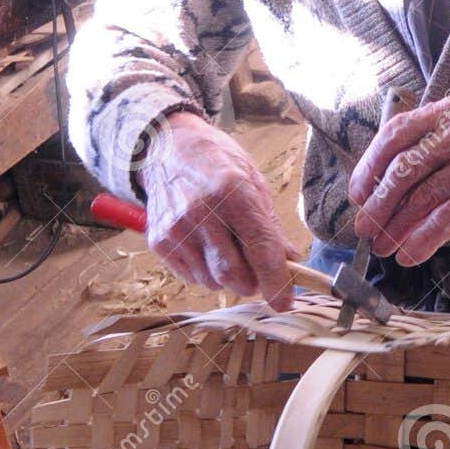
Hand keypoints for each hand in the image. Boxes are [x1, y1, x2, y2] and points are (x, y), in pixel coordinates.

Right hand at [138, 111, 297, 308]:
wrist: (167, 146)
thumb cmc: (217, 164)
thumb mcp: (253, 183)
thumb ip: (270, 227)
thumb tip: (290, 263)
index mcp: (233, 192)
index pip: (260, 249)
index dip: (276, 281)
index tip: (285, 302)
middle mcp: (202, 212)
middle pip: (233, 275)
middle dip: (251, 283)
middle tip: (256, 272)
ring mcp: (176, 228)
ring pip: (212, 281)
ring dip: (226, 278)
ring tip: (225, 249)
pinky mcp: (160, 241)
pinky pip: (191, 277)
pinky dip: (205, 272)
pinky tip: (205, 246)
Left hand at [348, 97, 449, 265]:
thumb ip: (421, 150)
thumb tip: (375, 192)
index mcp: (443, 113)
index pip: (394, 135)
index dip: (369, 167)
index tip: (357, 194)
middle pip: (404, 171)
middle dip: (378, 206)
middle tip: (365, 230)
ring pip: (422, 199)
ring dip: (396, 229)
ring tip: (382, 248)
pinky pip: (447, 219)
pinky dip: (423, 239)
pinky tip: (409, 254)